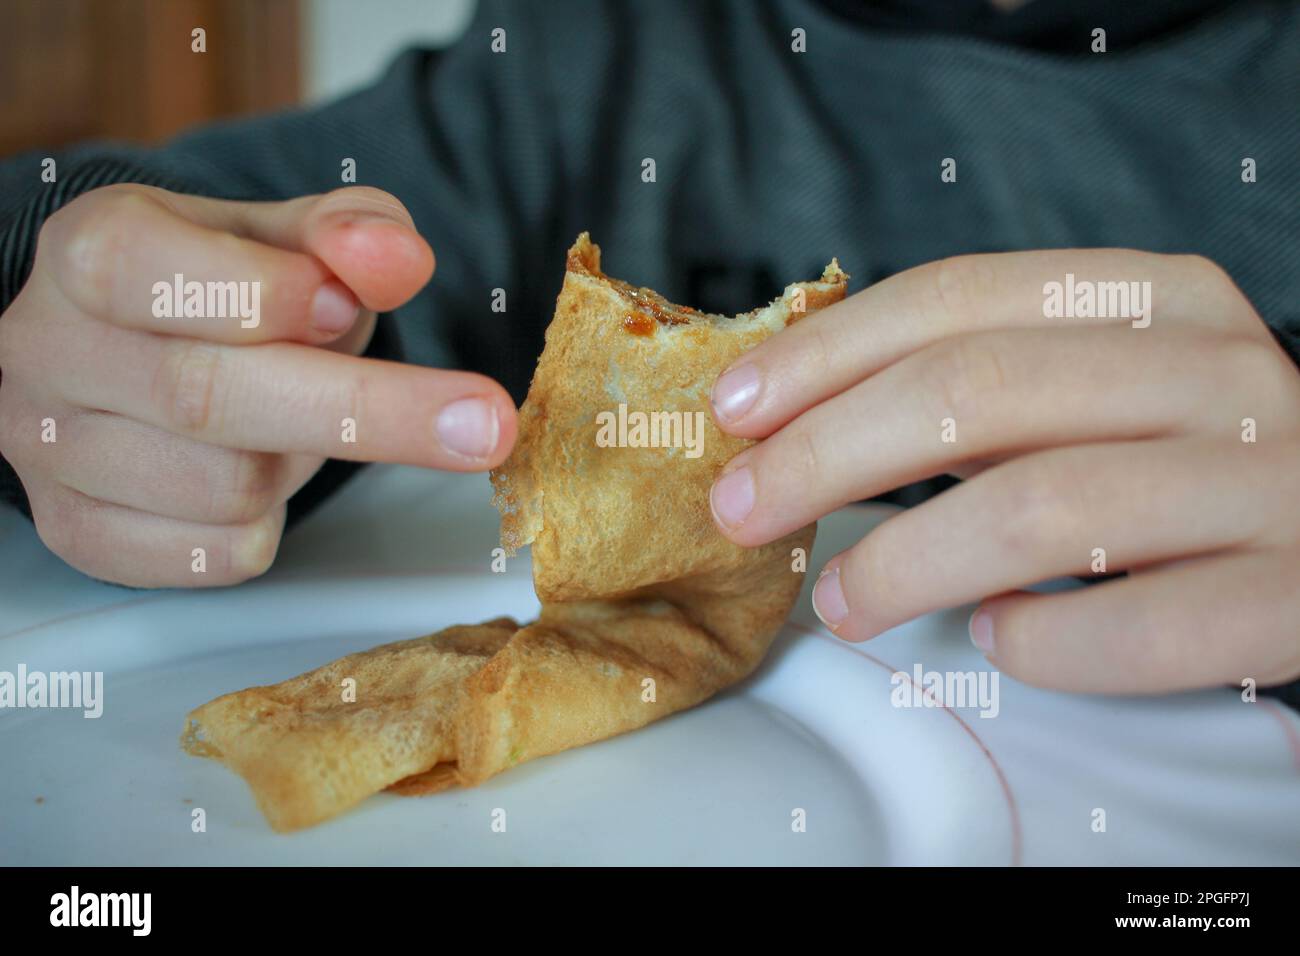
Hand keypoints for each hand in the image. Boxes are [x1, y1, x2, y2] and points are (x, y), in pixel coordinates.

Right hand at [0, 184, 516, 586]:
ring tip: (293, 417)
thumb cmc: (218, 287)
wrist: (133, 348)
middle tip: (485, 424)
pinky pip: (218, 554)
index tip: (350, 309)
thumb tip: (397, 257)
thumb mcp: (285, 237)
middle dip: (369, 411)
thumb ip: (346, 234)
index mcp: (92, 251)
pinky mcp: (84, 534)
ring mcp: (54, 453)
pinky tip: (256, 470)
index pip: (158, 273)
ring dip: (298, 459)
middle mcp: (51, 351)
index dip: (266, 298)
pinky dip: (269, 519)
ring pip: (223, 488)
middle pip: (209, 398)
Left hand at [708, 251, 1299, 692]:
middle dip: (829, 454)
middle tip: (742, 510)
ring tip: (840, 602)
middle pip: (978, 392)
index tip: (736, 410)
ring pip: (1041, 509)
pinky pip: (1134, 631)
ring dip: (905, 562)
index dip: (827, 355)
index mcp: (1155, 296)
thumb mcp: (1093, 383)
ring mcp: (1270, 481)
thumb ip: (975, 384)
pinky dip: (1039, 644)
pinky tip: (994, 639)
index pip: (958, 298)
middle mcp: (1218, 369)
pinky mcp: (1292, 596)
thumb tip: (789, 421)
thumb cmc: (1179, 454)